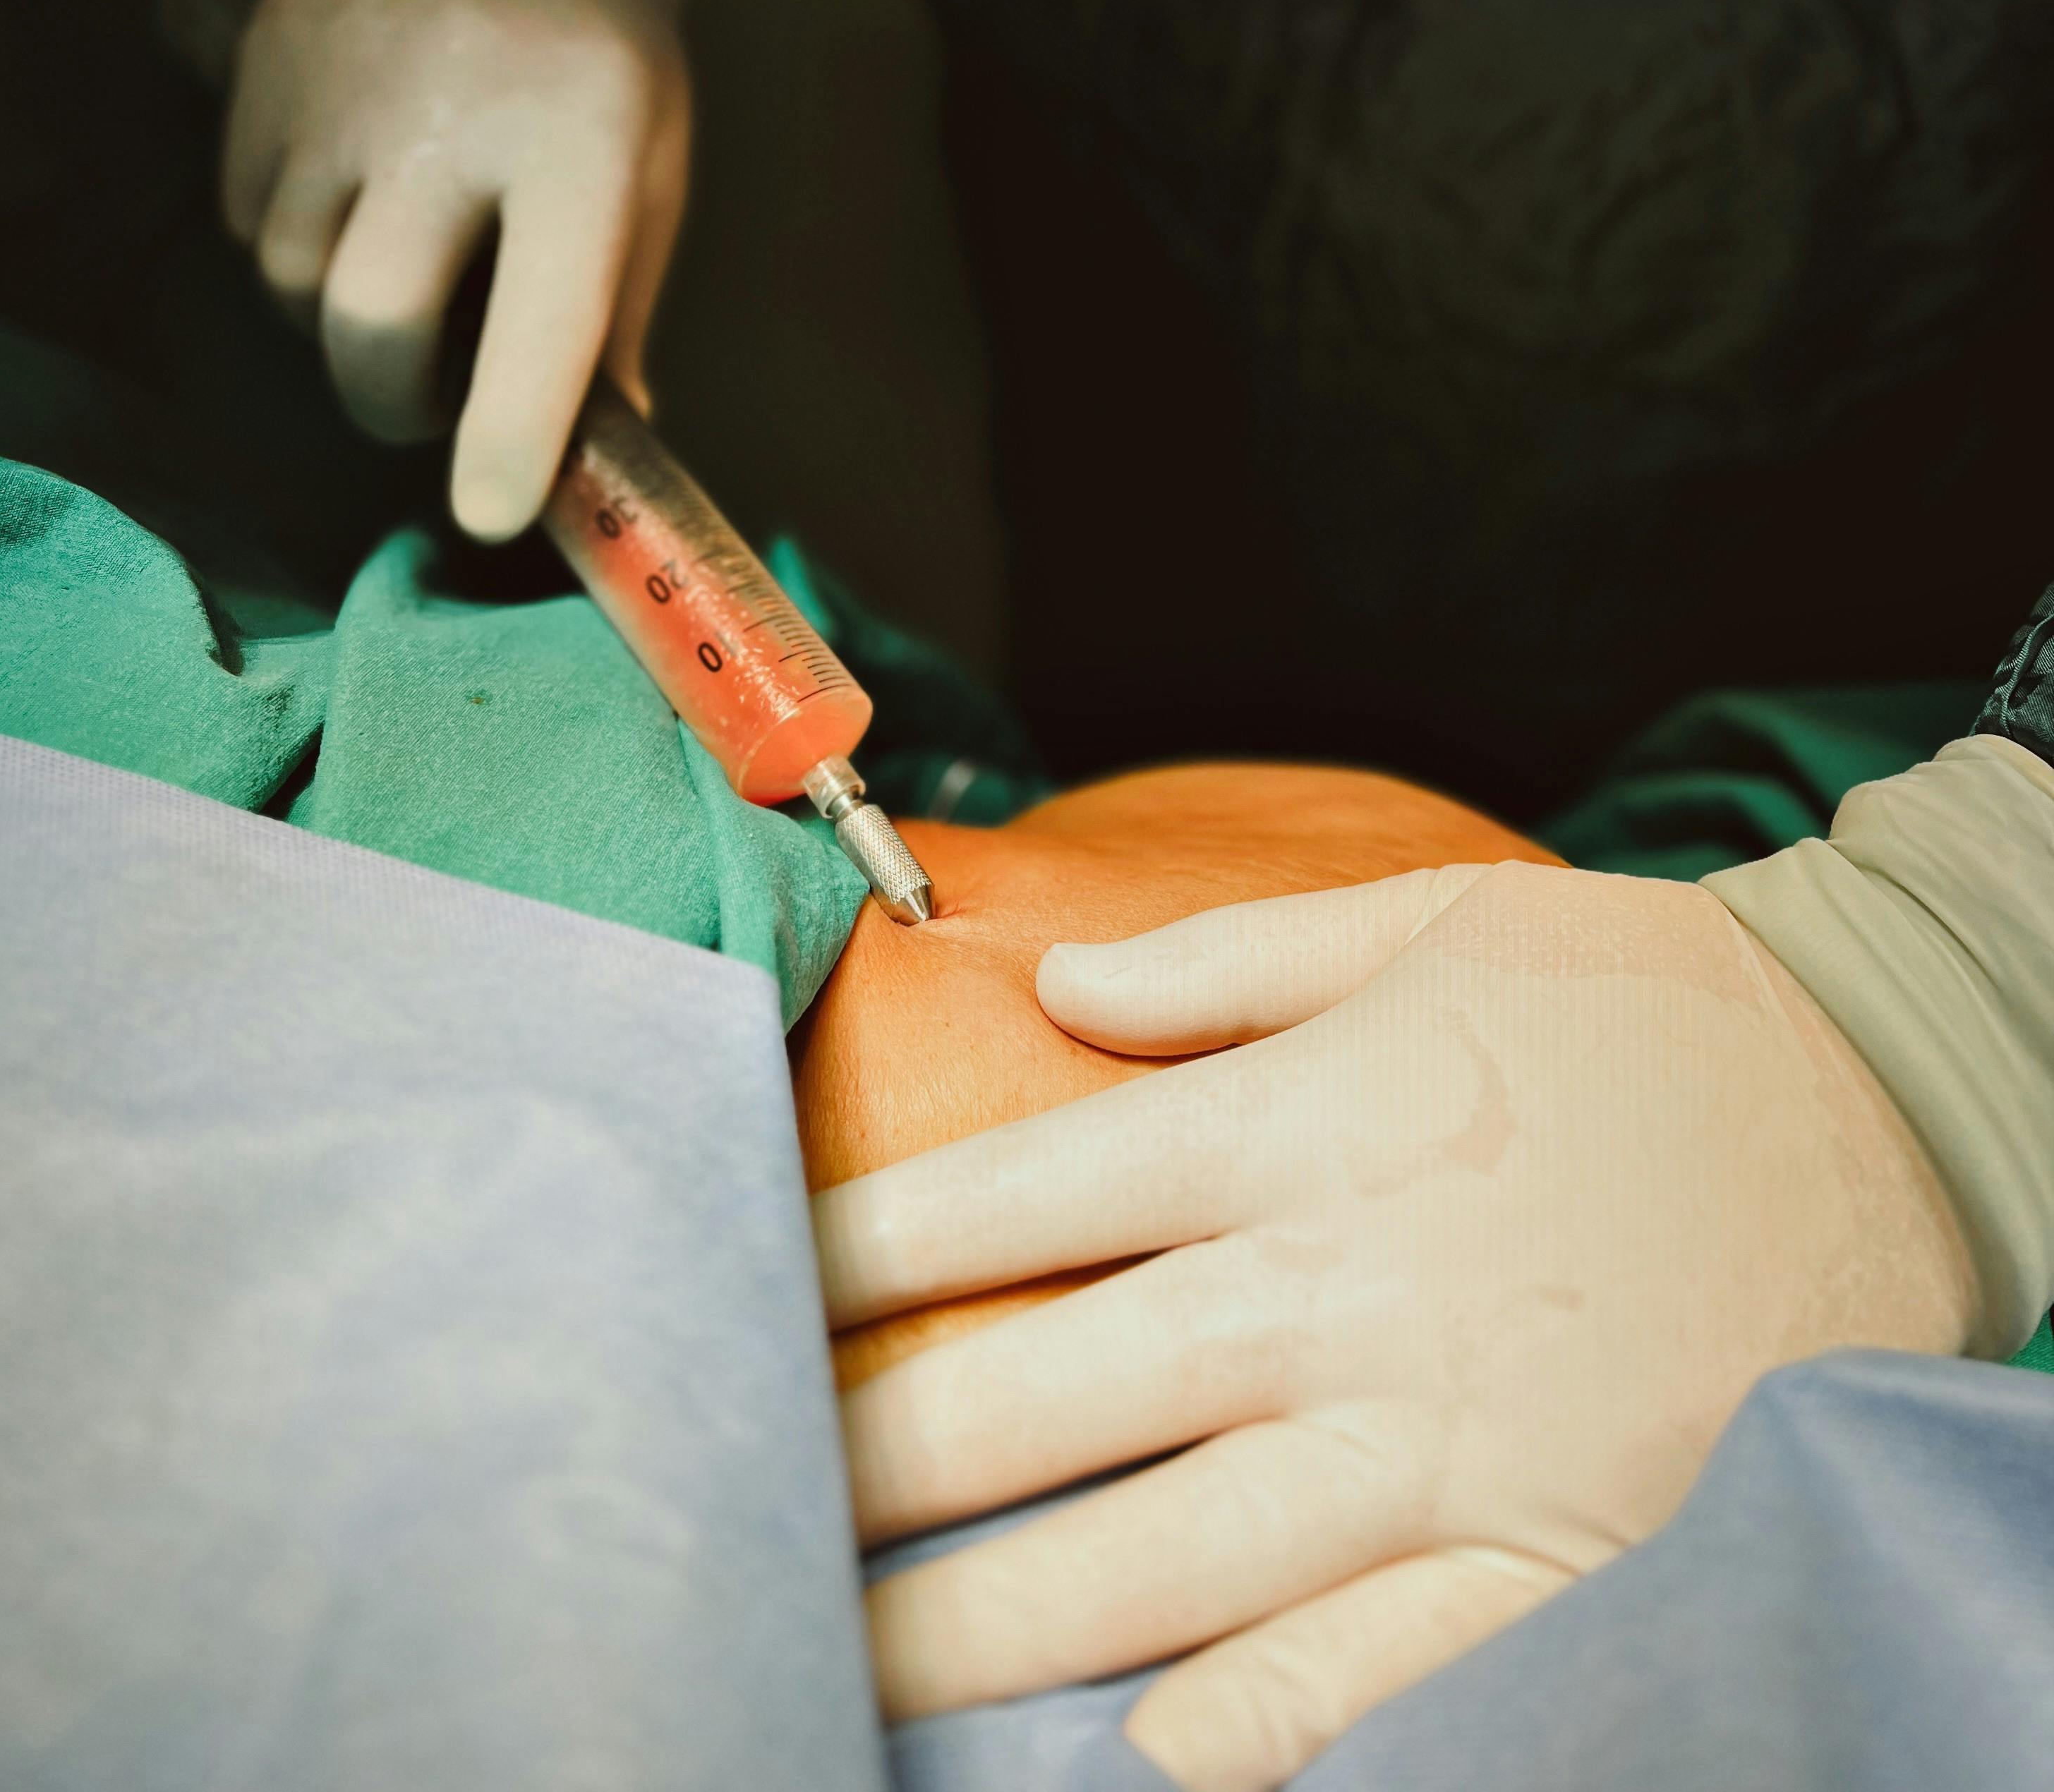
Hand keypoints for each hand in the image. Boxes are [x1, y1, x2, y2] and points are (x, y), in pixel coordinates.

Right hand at [224, 0, 689, 538]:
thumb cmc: (596, 66)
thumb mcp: (644, 174)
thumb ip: (615, 317)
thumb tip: (599, 465)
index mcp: (583, 138)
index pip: (546, 318)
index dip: (510, 433)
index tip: (488, 512)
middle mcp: (456, 105)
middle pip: (372, 321)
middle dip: (390, 399)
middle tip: (425, 405)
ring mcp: (347, 77)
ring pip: (295, 280)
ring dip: (337, 321)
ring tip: (401, 275)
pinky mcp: (269, 60)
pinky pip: (253, 218)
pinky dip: (294, 247)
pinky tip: (353, 200)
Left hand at [816, 863, 1974, 1791]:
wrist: (1885, 1103)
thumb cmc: (1643, 1002)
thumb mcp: (1436, 918)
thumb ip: (1227, 963)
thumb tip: (1051, 989)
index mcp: (1298, 1128)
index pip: (1016, 1199)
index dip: (860, 1254)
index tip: (761, 1297)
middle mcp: (1339, 1293)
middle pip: (1043, 1400)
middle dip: (872, 1464)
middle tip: (740, 1514)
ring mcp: (1438, 1445)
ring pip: (1155, 1564)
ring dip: (983, 1626)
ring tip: (844, 1664)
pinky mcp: (1545, 1558)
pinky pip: (1360, 1681)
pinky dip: (1233, 1734)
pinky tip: (1119, 1765)